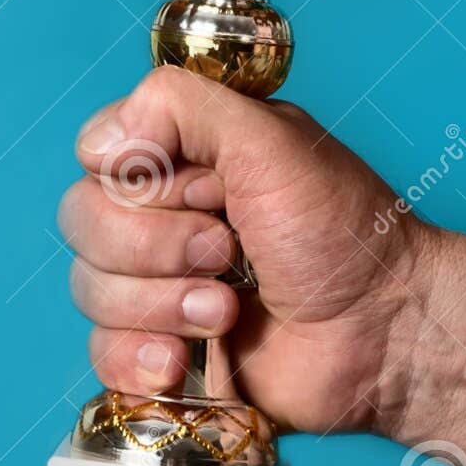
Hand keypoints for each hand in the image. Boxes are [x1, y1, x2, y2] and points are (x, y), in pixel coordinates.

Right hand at [58, 66, 435, 435]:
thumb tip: (102, 139)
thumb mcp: (271, 141)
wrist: (383, 332)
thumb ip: (182, 106)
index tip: (208, 189)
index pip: (98, 152)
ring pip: (88, 288)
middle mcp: (164, 214)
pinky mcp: (161, 349)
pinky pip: (101, 353)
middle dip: (157, 245)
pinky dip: (141, 357)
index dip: (140, 176)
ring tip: (228, 310)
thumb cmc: (343, 232)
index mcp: (185, 155)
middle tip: (228, 250)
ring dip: (162, 303)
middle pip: (83, 221)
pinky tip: (185, 359)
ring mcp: (158, 284)